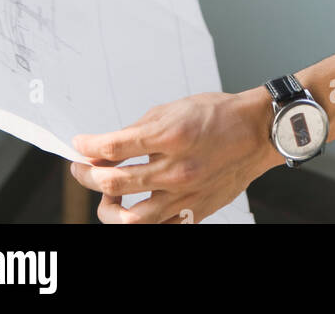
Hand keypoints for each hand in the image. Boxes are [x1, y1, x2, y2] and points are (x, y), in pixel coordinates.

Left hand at [69, 89, 280, 223]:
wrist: (256, 132)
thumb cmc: (219, 114)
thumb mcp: (175, 108)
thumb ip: (141, 128)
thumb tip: (113, 144)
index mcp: (170, 135)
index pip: (114, 147)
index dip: (88, 146)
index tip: (78, 144)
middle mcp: (175, 169)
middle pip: (114, 183)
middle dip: (88, 176)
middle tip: (81, 168)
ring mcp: (184, 195)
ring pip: (131, 218)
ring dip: (108, 208)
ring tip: (105, 197)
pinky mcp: (194, 211)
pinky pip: (159, 225)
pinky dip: (140, 219)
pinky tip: (134, 208)